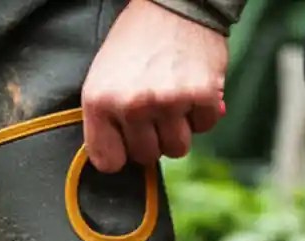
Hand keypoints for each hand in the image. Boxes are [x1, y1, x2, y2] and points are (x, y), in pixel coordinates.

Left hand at [81, 0, 227, 172]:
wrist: (172, 5)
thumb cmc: (134, 44)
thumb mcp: (102, 78)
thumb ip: (107, 119)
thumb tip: (116, 160)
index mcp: (99, 103)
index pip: (108, 161)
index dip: (120, 155)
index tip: (127, 144)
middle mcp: (132, 105)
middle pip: (146, 156)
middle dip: (152, 140)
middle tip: (154, 115)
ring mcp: (168, 101)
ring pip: (177, 148)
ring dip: (178, 130)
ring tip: (173, 102)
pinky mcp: (202, 94)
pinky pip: (205, 127)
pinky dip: (202, 114)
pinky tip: (193, 90)